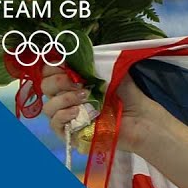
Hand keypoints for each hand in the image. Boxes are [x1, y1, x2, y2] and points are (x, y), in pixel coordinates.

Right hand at [41, 66, 168, 153]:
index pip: (49, 71)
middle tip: (79, 83)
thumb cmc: (130, 97)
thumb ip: (95, 63)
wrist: (142, 120)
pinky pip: (55, 124)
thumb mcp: (113, 74)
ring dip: (64, 98)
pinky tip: (77, 112)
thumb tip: (77, 52)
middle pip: (45, 87)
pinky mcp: (72, 134)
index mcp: (74, 83)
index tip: (66, 65)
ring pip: (48, 106)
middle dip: (58, 80)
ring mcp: (68, 117)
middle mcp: (67, 99)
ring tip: (85, 97)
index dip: (54, 66)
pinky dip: (63, 115)